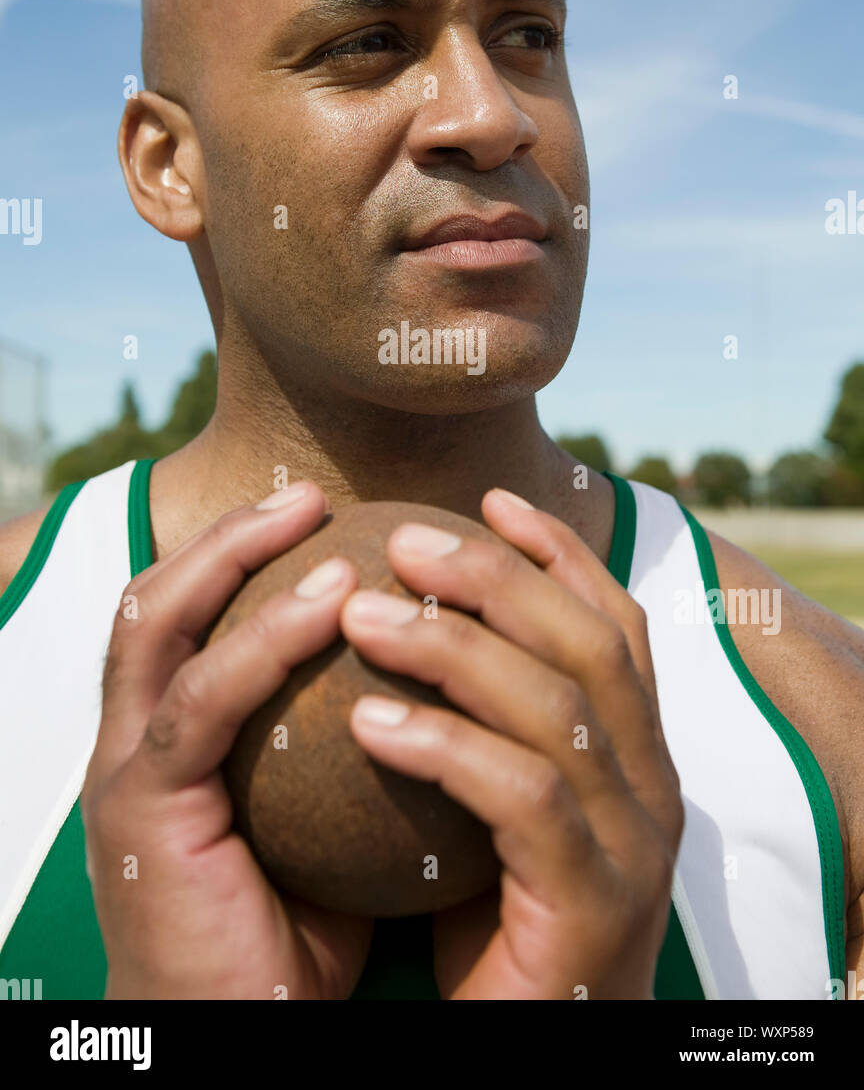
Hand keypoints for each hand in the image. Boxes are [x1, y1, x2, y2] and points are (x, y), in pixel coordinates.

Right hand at [82, 482, 372, 1000]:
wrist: (247, 1042)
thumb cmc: (298, 933)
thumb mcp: (331, 815)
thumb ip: (351, 743)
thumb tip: (442, 675)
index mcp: (174, 741)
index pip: (190, 620)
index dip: (243, 557)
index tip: (325, 516)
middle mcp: (137, 743)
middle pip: (156, 599)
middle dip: (227, 535)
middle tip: (310, 496)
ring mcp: (129, 774)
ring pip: (156, 628)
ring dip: (234, 564)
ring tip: (316, 526)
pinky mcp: (144, 813)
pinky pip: (199, 707)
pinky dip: (260, 644)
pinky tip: (329, 608)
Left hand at [340, 489, 683, 999]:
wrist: (527, 1050)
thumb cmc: (492, 926)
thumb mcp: (489, 807)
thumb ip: (479, 723)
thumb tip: (397, 625)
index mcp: (635, 754)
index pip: (614, 625)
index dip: (559, 554)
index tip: (489, 500)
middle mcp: (653, 786)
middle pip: (591, 644)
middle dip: (500, 576)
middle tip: (405, 540)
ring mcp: (635, 846)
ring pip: (561, 708)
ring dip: (457, 646)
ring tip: (361, 614)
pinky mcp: (596, 906)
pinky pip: (523, 801)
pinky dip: (445, 749)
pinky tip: (366, 722)